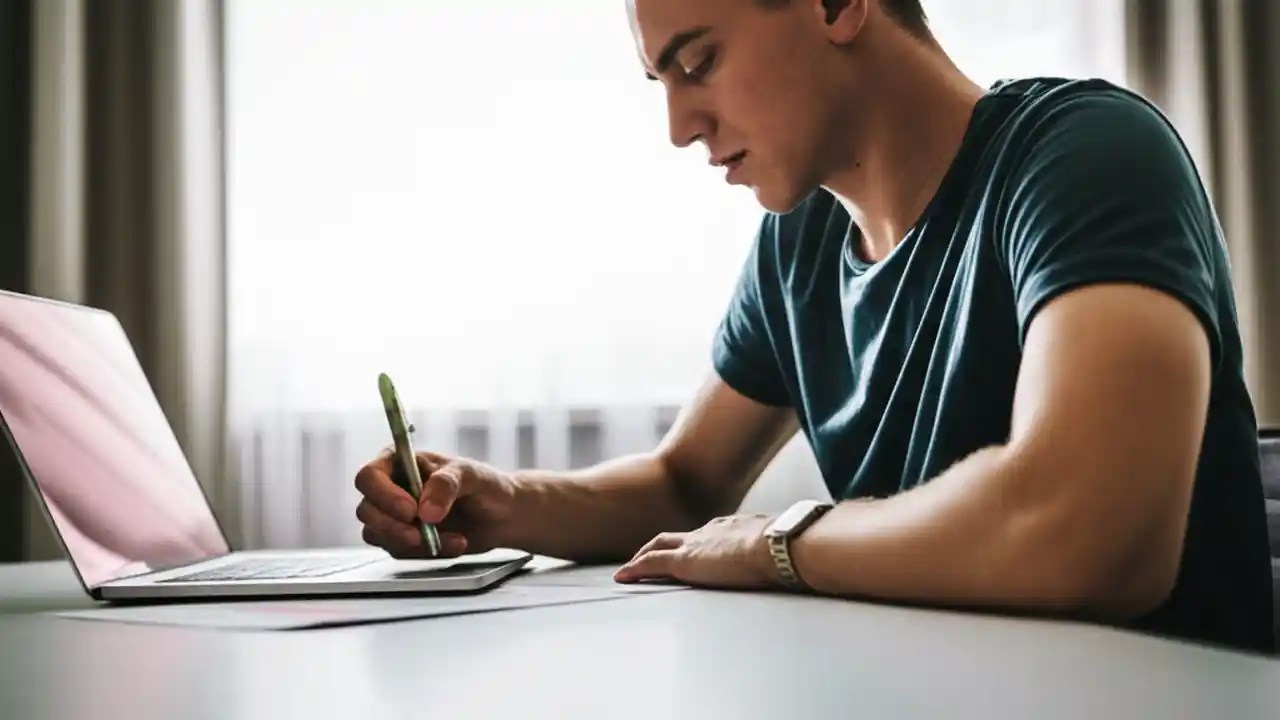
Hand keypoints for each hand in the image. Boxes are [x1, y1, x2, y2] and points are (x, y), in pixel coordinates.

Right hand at [355, 449, 517, 558]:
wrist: (502, 515)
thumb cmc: (485, 485)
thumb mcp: (471, 476)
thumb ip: (446, 485)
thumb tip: (425, 511)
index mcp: (400, 461)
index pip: (369, 476)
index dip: (383, 495)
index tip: (411, 511)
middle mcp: (390, 487)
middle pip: (367, 510)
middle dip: (393, 527)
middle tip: (421, 536)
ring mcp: (394, 515)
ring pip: (377, 534)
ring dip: (412, 543)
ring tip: (452, 539)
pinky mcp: (403, 539)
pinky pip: (399, 551)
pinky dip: (426, 553)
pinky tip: (454, 544)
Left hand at [613, 514, 780, 589]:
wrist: (781, 544)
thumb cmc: (790, 548)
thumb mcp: (783, 548)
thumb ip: (780, 552)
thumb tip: (799, 559)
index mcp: (734, 527)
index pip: (706, 534)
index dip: (692, 542)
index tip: (687, 549)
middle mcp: (710, 531)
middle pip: (675, 536)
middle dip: (658, 545)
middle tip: (645, 555)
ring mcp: (696, 544)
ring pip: (658, 546)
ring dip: (641, 557)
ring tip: (629, 569)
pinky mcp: (685, 562)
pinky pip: (650, 564)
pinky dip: (635, 569)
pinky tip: (622, 577)